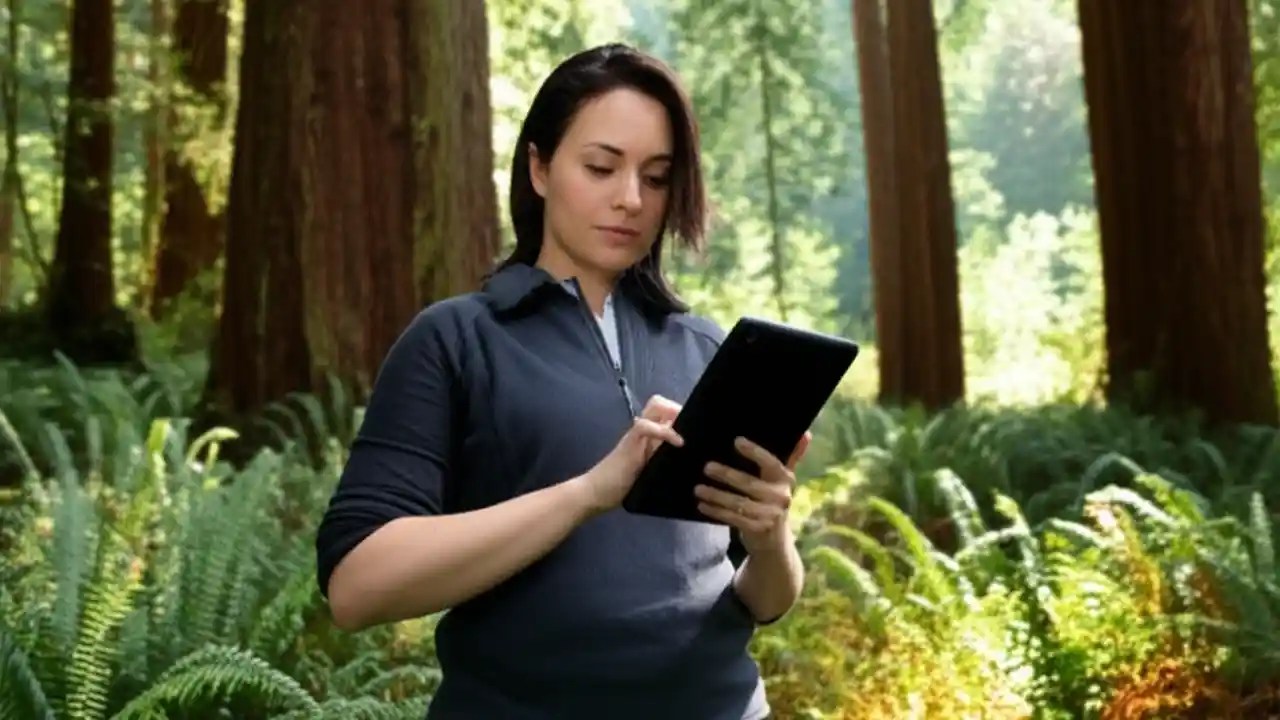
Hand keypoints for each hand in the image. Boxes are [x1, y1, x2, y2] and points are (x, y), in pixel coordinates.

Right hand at [575, 395, 683, 514]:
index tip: (696, 427)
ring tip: (687, 430)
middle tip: (692, 425)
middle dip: (678, 408)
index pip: (664, 412)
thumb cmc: (621, 485)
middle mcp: (643, 431)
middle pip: (660, 403)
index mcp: (648, 436)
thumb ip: (663, 461)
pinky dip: (666, 431)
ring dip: (673, 413)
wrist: (596, 492)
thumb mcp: (649, 472)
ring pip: (656, 406)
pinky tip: (678, 443)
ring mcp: (636, 434)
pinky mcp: (629, 442)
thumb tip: (689, 460)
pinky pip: (645, 426)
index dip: (680, 415)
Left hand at [694, 431, 810, 554]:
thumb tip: (805, 433)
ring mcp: (770, 515)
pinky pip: (733, 518)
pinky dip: (716, 512)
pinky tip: (702, 505)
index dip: (755, 452)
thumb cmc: (773, 502)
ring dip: (716, 496)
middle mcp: (781, 497)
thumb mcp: (783, 480)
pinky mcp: (757, 529)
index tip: (737, 441)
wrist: (774, 540)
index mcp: (785, 480)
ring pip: (739, 503)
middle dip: (727, 475)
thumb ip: (792, 456)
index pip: (771, 463)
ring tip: (698, 489)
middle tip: (707, 467)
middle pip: (750, 484)